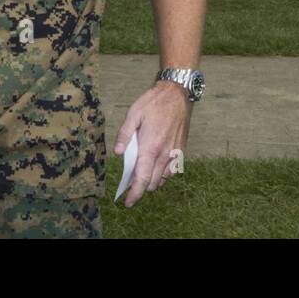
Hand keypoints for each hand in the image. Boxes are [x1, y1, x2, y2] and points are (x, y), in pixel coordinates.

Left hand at [112, 81, 192, 207]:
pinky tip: (156, 167)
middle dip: (141, 188)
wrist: (177, 94)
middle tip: (130, 182)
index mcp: (150, 147)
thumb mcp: (134, 114)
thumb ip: (124, 135)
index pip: (142, 179)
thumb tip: (117, 153)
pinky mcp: (181, 150)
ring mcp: (174, 153)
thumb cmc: (154, 103)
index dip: (134, 194)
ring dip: (152, 181)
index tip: (127, 203)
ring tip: (143, 174)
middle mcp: (164, 154)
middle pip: (152, 183)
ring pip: (163, 179)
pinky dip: (163, 175)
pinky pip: (172, 171)